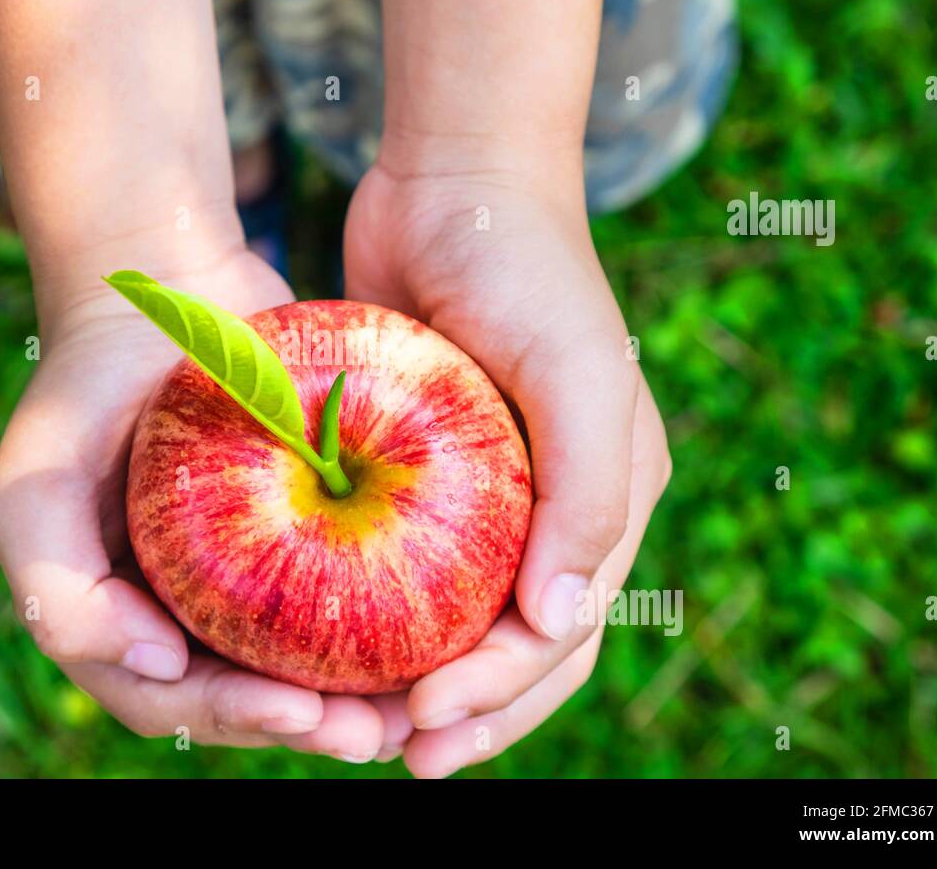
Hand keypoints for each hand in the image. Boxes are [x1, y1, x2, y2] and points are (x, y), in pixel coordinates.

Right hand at [0, 232, 402, 760]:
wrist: (160, 286)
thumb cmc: (86, 388)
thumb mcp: (31, 490)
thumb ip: (60, 598)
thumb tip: (163, 670)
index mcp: (120, 619)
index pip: (173, 698)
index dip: (236, 719)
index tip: (301, 711)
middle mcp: (183, 606)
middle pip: (252, 693)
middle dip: (313, 725)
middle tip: (377, 733)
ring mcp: (243, 569)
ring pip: (306, 654)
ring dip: (360, 692)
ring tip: (417, 705)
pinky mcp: (302, 523)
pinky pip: (343, 583)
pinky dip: (383, 616)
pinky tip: (436, 627)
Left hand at [344, 160, 671, 776]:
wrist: (458, 182)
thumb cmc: (528, 272)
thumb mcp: (580, 373)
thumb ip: (589, 499)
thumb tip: (559, 627)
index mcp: (608, 503)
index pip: (563, 636)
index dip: (501, 697)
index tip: (423, 727)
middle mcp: (554, 510)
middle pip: (517, 649)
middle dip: (464, 714)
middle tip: (392, 755)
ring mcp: (492, 493)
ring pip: (457, 619)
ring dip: (416, 680)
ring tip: (356, 727)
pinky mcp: (427, 469)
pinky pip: (406, 561)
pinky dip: (378, 611)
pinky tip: (328, 643)